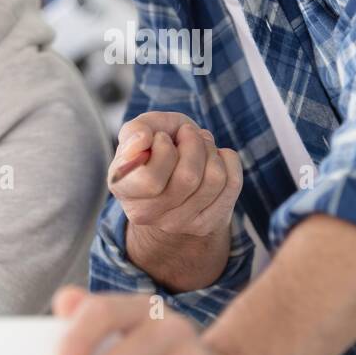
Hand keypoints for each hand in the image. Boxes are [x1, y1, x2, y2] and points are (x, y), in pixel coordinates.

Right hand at [110, 111, 241, 238]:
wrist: (175, 172)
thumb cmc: (156, 146)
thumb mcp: (142, 130)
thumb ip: (136, 130)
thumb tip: (143, 139)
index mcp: (123, 188)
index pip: (151, 180)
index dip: (163, 149)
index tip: (162, 137)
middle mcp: (146, 214)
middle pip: (188, 178)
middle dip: (193, 142)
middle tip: (187, 134)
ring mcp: (177, 224)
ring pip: (214, 179)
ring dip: (211, 150)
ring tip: (201, 145)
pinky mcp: (206, 224)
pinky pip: (232, 184)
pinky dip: (228, 160)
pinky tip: (214, 159)